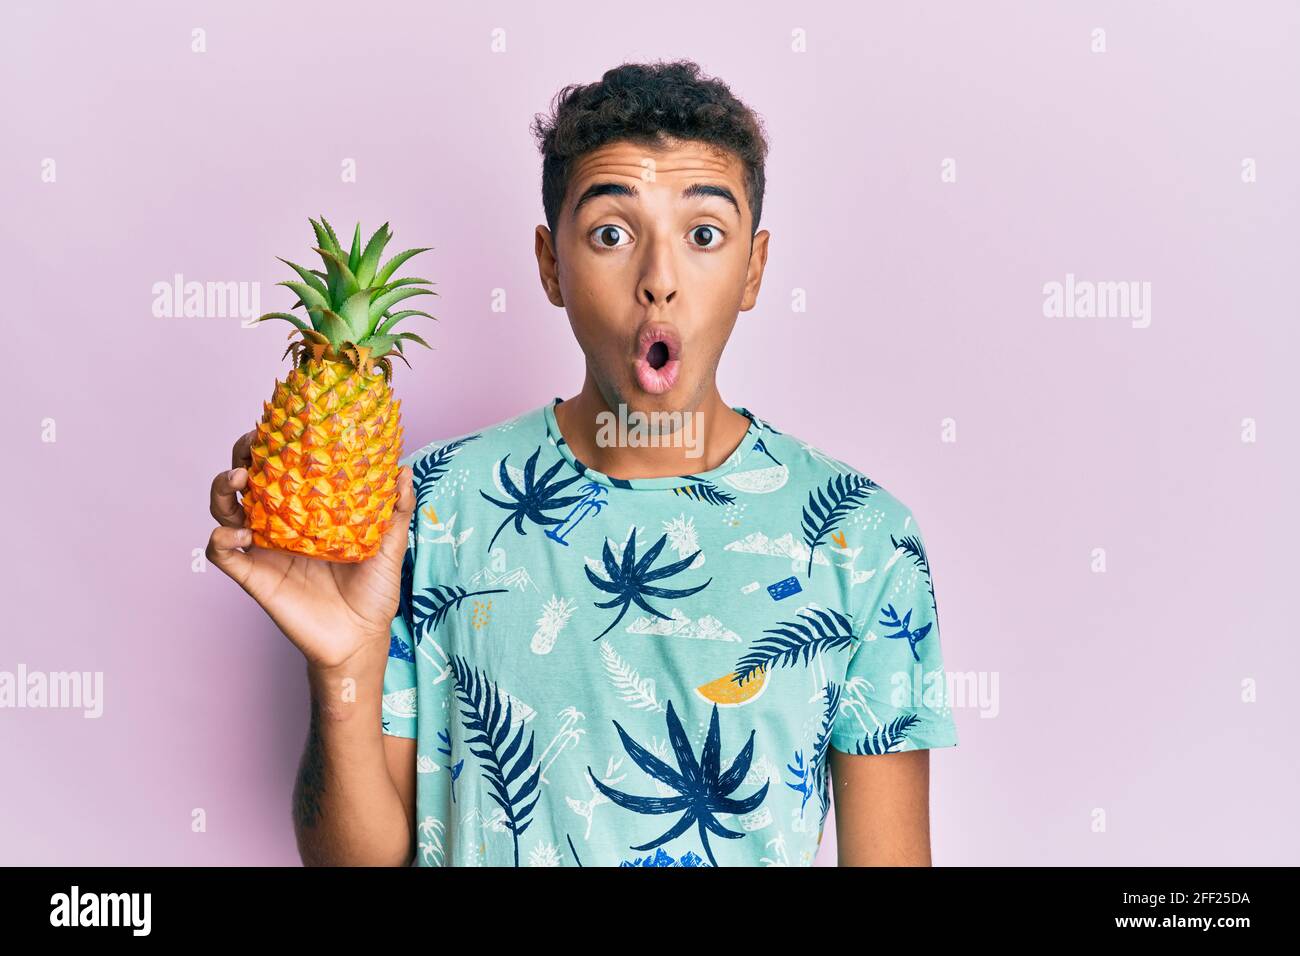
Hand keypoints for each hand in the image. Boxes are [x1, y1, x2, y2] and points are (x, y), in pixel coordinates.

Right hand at [206, 427, 415, 670]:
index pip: (281, 469)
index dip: (274, 445)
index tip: (278, 425)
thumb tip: (403, 470)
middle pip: (245, 481)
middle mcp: (279, 524)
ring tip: (238, 480)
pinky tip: (240, 534)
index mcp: (307, 511)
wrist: (361, 638)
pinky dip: (221, 539)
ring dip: (222, 490)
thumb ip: (395, 509)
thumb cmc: (374, 591)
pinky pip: (222, 553)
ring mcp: (262, 548)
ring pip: (224, 510)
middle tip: (250, 447)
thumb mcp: (390, 544)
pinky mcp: (253, 575)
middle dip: (241, 457)